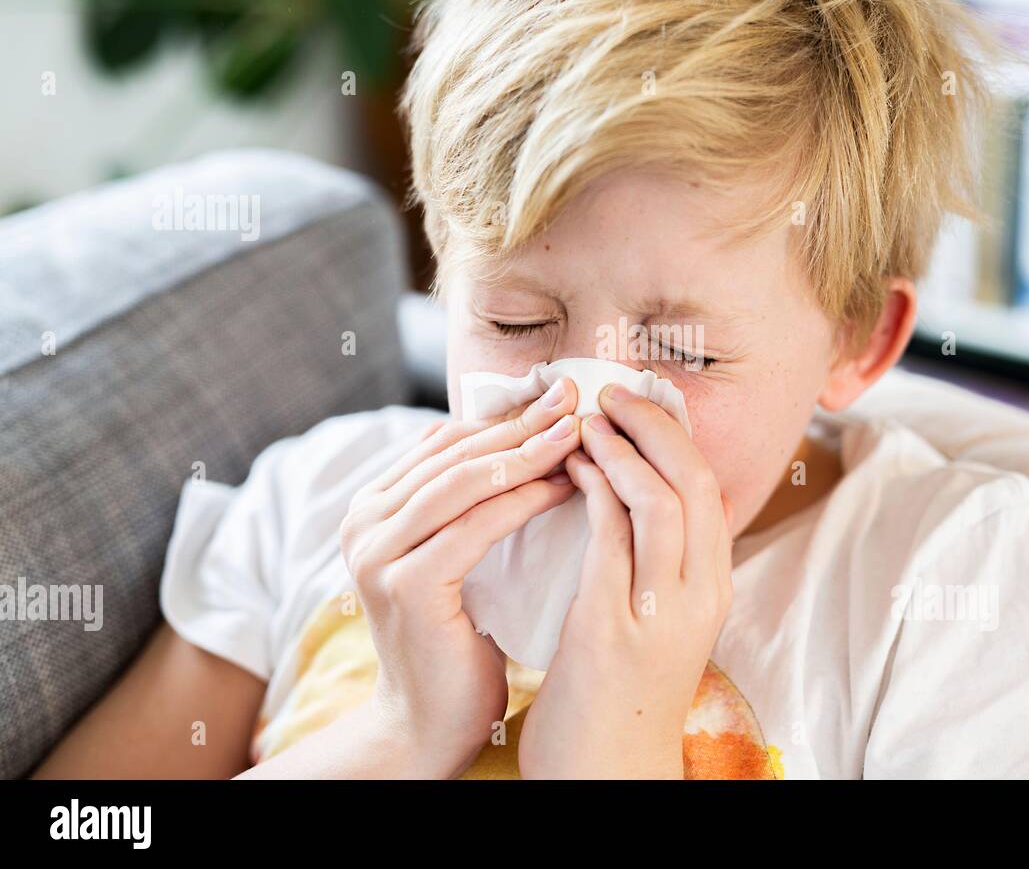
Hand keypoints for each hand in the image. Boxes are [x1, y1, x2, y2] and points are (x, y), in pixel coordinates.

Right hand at [338, 378, 581, 777]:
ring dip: (526, 452)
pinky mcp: (406, 586)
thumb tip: (526, 433)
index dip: (504, 415)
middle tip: (574, 399)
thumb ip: (468, 502)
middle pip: (454, 454)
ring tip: (577, 433)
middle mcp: (362, 523)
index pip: (445, 442)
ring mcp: (376, 554)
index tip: (561, 397)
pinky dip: (522, 501)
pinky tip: (563, 486)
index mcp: (372, 508)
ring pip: (463, 483)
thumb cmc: (456, 636)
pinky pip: (474, 527)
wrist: (428, 721)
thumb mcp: (455, 554)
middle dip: (520, 422)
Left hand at [518, 382, 733, 778]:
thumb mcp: (659, 621)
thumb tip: (671, 500)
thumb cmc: (619, 693)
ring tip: (586, 420)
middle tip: (612, 392)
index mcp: (711, 589)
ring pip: (659, 499)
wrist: (605, 772)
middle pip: (695, 480)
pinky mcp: (614, 627)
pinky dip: (591, 489)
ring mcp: (661, 611)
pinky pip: (610, 535)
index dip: (676, 435)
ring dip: (622, 448)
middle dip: (655, 424)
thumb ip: (666, 563)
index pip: (709, 488)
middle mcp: (699, 595)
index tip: (640, 402)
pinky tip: (566, 469)